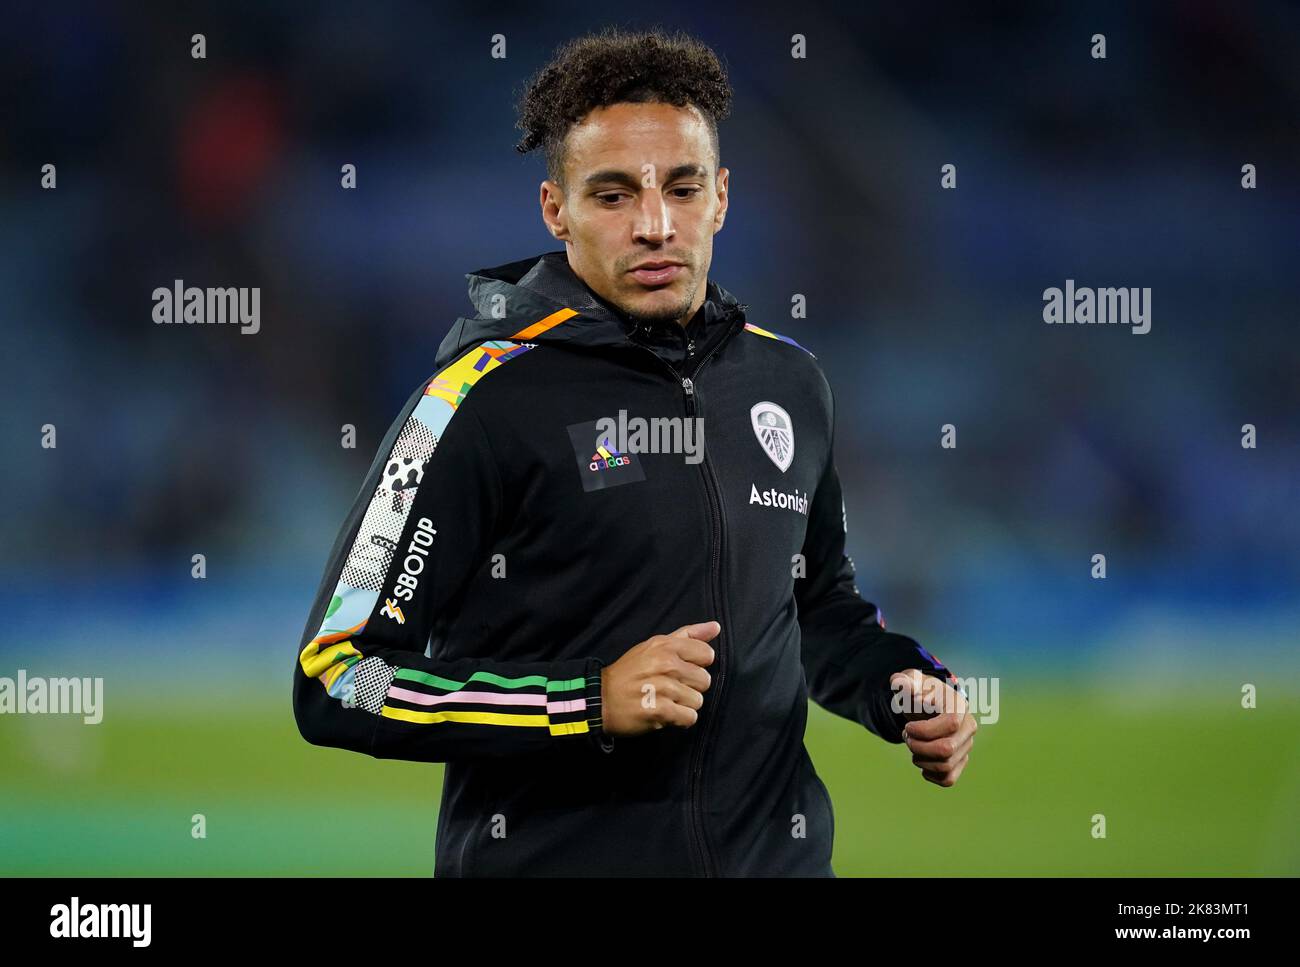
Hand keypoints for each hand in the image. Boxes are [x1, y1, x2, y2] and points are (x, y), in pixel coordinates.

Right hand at [601, 621, 718, 735]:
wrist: (600, 699)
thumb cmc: (629, 673)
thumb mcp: (653, 646)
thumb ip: (687, 635)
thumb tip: (715, 626)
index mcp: (665, 646)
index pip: (706, 654)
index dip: (696, 665)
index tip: (680, 670)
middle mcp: (665, 664)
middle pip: (704, 680)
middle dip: (690, 687)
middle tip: (670, 689)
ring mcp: (663, 688)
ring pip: (698, 701)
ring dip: (683, 705)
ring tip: (665, 701)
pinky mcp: (660, 711)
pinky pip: (690, 718)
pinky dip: (680, 720)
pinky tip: (665, 714)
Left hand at [889, 668, 975, 786]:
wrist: (928, 704)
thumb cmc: (920, 691)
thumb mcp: (911, 681)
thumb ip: (904, 681)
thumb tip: (899, 683)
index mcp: (960, 706)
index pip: (951, 725)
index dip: (925, 730)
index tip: (907, 726)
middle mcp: (968, 727)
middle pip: (947, 749)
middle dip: (919, 746)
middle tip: (906, 737)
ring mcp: (966, 746)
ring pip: (945, 766)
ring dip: (920, 759)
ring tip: (911, 745)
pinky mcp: (960, 761)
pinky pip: (948, 779)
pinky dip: (930, 774)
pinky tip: (920, 761)